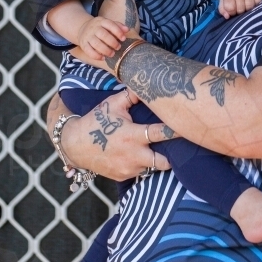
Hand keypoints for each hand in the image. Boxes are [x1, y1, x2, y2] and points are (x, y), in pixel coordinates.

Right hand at [53, 91, 172, 180]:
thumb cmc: (95, 121)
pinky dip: (140, 165)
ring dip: (153, 160)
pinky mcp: (123, 176)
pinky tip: (134, 156)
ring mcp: (129, 168)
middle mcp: (134, 155)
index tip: (186, 128)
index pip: (161, 133)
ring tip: (151, 150)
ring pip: (152, 168)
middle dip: (170, 156)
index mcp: (133, 135)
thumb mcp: (112, 105)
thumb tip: (146, 84)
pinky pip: (138, 172)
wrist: (75, 145)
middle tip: (172, 148)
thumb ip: (131, 95)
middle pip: (164, 162)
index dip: (175, 131)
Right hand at [77, 15, 128, 59]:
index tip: (123, 39)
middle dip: (112, 42)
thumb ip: (118, 26)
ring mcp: (87, 36)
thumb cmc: (100, 27)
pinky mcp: (83, 44)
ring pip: (96, 43)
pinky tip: (103, 58)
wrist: (83, 28)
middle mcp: (94, 28)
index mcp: (101, 21)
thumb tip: (127, 30)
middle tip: (118, 47)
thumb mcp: (108, 23)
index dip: (117, 32)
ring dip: (105, 50)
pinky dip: (96, 56)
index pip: (110, 24)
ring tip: (112, 54)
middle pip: (103, 34)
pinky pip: (88, 51)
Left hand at [218, 0, 261, 18]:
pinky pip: (258, 1)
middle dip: (240, 11)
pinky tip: (253, 3)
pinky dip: (256, 4)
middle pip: (241, 9)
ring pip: (250, 6)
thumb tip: (227, 16)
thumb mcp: (223, 0)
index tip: (232, 10)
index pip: (230, 8)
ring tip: (245, 6)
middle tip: (239, 8)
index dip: (231, 12)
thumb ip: (222, 9)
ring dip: (248, 9)